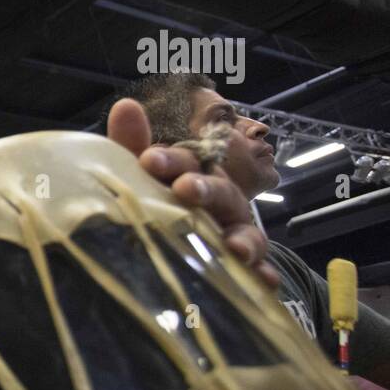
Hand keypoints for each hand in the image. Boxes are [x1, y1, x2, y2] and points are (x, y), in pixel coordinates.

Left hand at [107, 99, 277, 288]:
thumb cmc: (151, 205)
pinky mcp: (238, 269)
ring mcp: (231, 235)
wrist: (155, 253)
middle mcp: (217, 204)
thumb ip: (130, 146)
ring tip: (234, 247)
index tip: (149, 160)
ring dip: (245, 239)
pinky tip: (264, 283)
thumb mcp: (136, 179)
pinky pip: (255, 274)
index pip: (186, 162)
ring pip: (247, 233)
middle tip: (185, 190)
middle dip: (207, 189)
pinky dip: (262, 277)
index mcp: (192, 177)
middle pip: (221, 192)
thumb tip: (125, 106)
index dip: (171, 159)